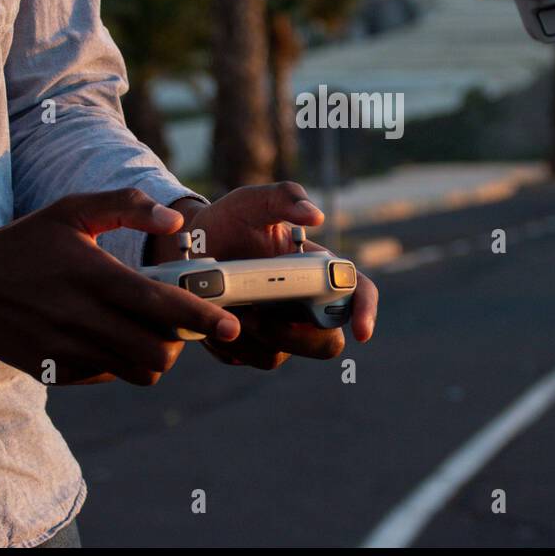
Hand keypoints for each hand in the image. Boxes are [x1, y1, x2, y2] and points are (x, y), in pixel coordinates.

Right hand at [0, 189, 241, 385]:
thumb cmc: (27, 240)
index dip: (203, 318)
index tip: (234, 325)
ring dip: (152, 357)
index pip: (160, 305)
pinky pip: (106, 377)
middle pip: (157, 352)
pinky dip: (119, 364)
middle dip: (178, 342)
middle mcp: (80, 317)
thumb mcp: (73, 210)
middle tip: (177, 325)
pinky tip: (107, 338)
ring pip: (136, 372)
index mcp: (93, 276)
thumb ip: (127, 205)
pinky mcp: (52, 371)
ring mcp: (65, 349)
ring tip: (147, 333)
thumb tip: (176, 222)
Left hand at [154, 182, 379, 369]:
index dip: (366, 313)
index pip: (357, 293)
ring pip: (280, 355)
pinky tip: (213, 314)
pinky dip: (229, 341)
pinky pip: (247, 357)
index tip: (362, 333)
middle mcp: (302, 306)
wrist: (188, 244)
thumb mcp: (254, 200)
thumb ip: (285, 197)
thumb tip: (315, 216)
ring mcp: (276, 330)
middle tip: (262, 313)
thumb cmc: (231, 219)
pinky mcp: (247, 345)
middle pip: (327, 341)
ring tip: (227, 303)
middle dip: (298, 336)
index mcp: (316, 270)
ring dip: (252, 335)